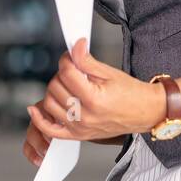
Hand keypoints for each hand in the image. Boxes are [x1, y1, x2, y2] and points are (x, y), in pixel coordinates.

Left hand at [26, 38, 162, 143]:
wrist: (145, 113)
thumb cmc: (132, 94)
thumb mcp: (110, 72)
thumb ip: (87, 61)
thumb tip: (74, 46)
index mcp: (94, 99)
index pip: (67, 73)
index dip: (66, 59)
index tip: (71, 55)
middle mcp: (85, 115)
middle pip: (55, 88)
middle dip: (61, 74)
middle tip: (73, 71)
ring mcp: (80, 127)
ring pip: (49, 104)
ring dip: (54, 90)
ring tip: (67, 85)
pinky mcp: (78, 135)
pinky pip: (51, 130)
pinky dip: (40, 120)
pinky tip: (34, 109)